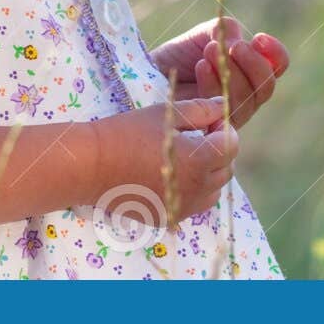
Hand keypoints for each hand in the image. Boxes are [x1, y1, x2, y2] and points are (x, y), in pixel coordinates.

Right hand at [93, 97, 237, 226]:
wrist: (92, 165)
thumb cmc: (126, 132)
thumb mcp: (164, 114)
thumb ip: (200, 110)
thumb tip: (224, 106)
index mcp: (199, 160)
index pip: (231, 145)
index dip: (224, 130)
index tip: (207, 122)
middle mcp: (197, 189)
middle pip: (226, 170)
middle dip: (219, 151)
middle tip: (196, 136)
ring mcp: (183, 207)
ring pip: (213, 191)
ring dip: (208, 174)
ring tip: (185, 157)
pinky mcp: (168, 218)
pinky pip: (193, 206)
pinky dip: (192, 191)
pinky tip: (170, 176)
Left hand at [148, 17, 288, 128]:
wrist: (150, 76)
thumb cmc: (180, 56)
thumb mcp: (204, 36)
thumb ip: (225, 32)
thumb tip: (236, 40)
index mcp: (251, 70)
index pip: (278, 65)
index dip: (275, 53)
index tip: (259, 37)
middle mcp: (247, 95)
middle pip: (266, 85)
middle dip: (253, 63)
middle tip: (234, 46)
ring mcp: (231, 114)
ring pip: (246, 98)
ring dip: (230, 71)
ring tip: (209, 50)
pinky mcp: (212, 128)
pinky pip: (223, 109)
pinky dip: (214, 83)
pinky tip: (201, 66)